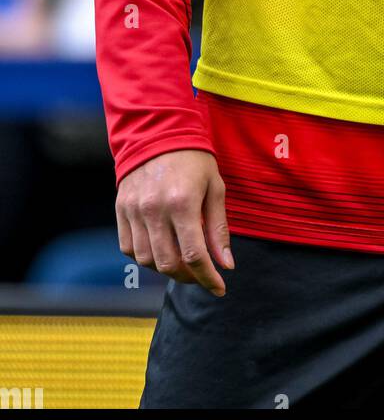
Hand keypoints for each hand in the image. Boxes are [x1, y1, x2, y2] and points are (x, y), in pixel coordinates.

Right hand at [116, 149, 233, 296]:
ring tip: (183, 262)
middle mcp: (154, 209)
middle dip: (189, 277)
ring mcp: (134, 210)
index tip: (219, 287)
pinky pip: (129, 248)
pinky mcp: (120, 210)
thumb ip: (218, 229)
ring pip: (146, 260)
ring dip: (167, 269)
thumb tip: (226, 265)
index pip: (194, 254)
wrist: (158, 132)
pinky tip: (161, 249)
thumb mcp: (214, 188)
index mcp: (182, 202)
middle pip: (168, 264)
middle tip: (202, 275)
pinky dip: (145, 257)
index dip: (208, 277)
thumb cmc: (193, 159)